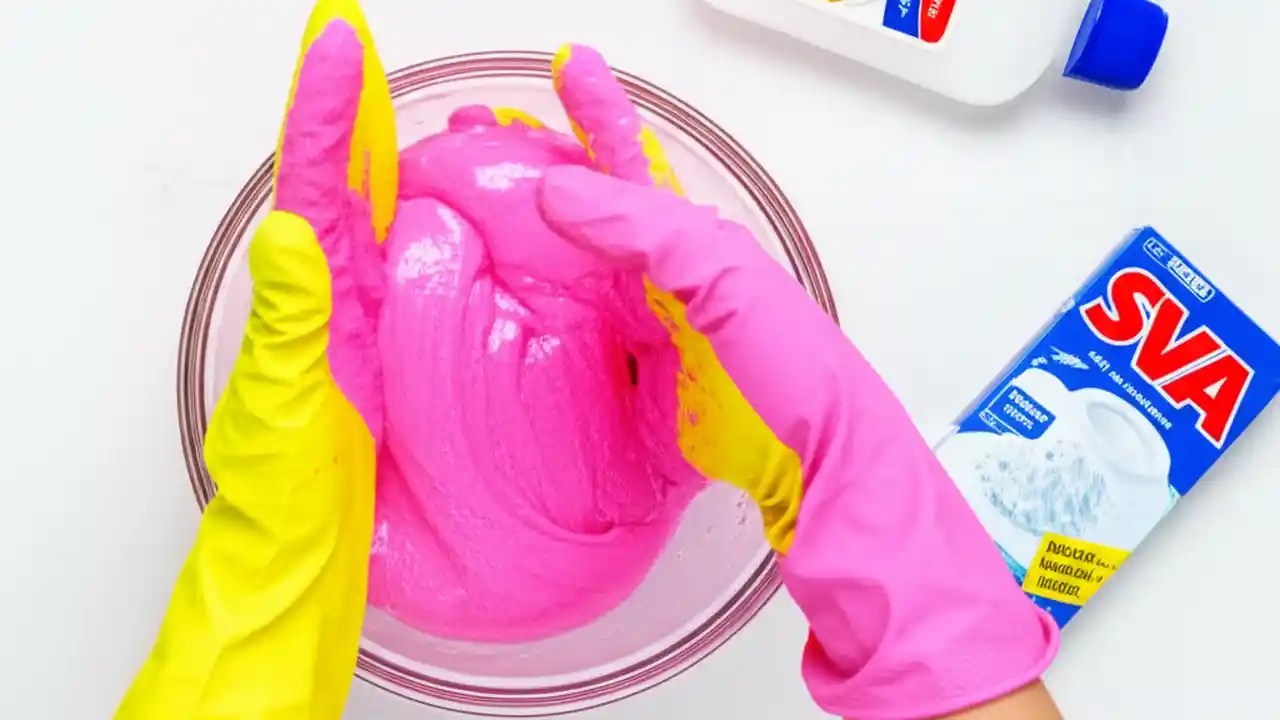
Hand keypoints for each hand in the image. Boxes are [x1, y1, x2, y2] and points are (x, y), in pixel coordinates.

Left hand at [116, 2, 395, 716]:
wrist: (303, 556)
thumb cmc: (283, 492)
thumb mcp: (284, 405)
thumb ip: (290, 319)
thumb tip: (290, 232)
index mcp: (307, 297)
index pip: (311, 182)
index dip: (326, 108)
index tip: (339, 42)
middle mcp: (332, 295)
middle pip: (340, 179)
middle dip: (349, 104)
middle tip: (353, 39)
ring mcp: (363, 317)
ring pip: (375, 213)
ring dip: (384, 146)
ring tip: (406, 94)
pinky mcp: (393, 346)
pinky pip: (412, 265)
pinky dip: (425, 218)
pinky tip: (451, 201)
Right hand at [539, 47, 1059, 719]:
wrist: (816, 468)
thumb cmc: (797, 373)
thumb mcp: (730, 287)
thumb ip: (653, 234)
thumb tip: (562, 190)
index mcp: (694, 243)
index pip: (633, 165)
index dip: (599, 115)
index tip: (569, 65)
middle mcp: (666, 280)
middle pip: (588, 211)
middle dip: (537, 164)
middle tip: (484, 127)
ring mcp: (646, 334)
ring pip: (571, 271)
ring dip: (521, 235)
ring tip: (474, 197)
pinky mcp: (632, 389)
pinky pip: (572, 340)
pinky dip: (534, 315)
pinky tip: (501, 306)